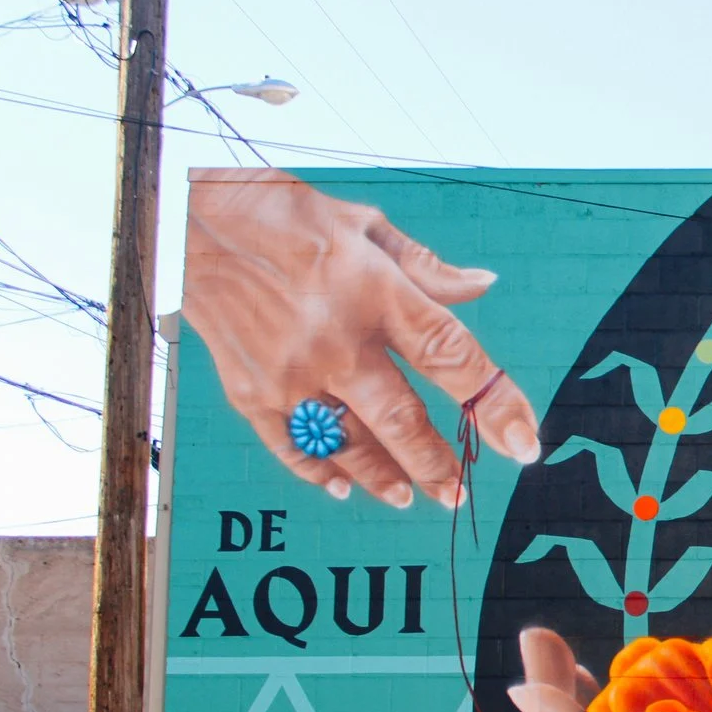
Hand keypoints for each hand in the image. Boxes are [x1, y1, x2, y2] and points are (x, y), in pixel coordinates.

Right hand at [182, 169, 541, 506]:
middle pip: (404, 419)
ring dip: (388, 478)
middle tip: (461, 490)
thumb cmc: (285, 215)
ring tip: (414, 496)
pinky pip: (294, 447)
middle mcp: (336, 340)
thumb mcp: (363, 224)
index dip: (494, 405)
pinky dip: (321, 472)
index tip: (525, 445)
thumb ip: (427, 268)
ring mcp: (290, 372)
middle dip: (440, 463)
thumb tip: (483, 286)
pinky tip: (345, 486)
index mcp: (375, 292)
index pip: (451, 357)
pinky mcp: (250, 390)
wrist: (186, 218)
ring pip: (352, 445)